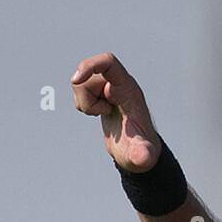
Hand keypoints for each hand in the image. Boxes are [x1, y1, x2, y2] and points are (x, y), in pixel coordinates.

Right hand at [70, 52, 160, 171]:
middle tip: (100, 113)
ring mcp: (108, 87)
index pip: (108, 63)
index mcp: (128, 90)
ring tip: (103, 114)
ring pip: (82, 83)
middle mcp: (118, 83)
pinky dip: (84, 104)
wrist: (137, 151)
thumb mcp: (141, 155)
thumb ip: (143, 155)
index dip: (91, 66)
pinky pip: (81, 90)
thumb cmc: (140, 151)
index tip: (76, 80)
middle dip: (86, 96)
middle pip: (89, 72)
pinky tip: (99, 112)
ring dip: (86, 102)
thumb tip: (144, 158)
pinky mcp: (101, 94)